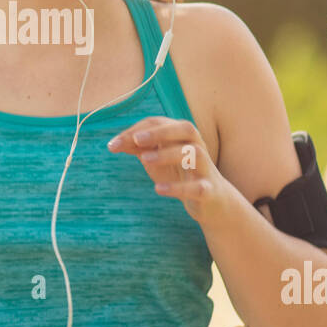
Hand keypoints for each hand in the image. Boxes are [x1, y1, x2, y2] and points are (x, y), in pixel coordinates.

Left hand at [108, 116, 229, 224]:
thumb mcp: (158, 160)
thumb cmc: (182, 175)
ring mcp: (205, 168)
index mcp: (183, 137)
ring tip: (145, 160)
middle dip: (161, 131)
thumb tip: (115, 143)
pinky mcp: (208, 191)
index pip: (161, 124)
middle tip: (136, 139)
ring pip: (195, 153)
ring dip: (169, 154)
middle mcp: (197, 147)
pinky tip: (158, 189)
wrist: (213, 202)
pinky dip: (178, 187)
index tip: (113, 144)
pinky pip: (197, 187)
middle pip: (186, 129)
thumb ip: (140, 149)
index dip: (136, 130)